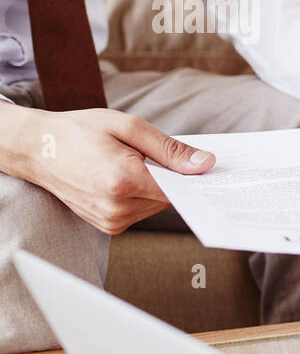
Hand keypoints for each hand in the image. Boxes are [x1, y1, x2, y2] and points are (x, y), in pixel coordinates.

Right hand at [0, 104, 213, 234]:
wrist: (37, 149)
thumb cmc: (79, 132)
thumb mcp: (128, 127)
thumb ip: (169, 149)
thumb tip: (205, 164)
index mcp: (123, 182)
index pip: (179, 188)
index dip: (194, 177)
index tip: (208, 168)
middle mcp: (117, 208)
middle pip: (170, 197)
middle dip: (171, 177)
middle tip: (156, 155)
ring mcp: (111, 221)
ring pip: (157, 205)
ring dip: (154, 186)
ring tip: (131, 163)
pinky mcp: (108, 226)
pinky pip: (141, 211)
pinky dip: (141, 195)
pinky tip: (125, 177)